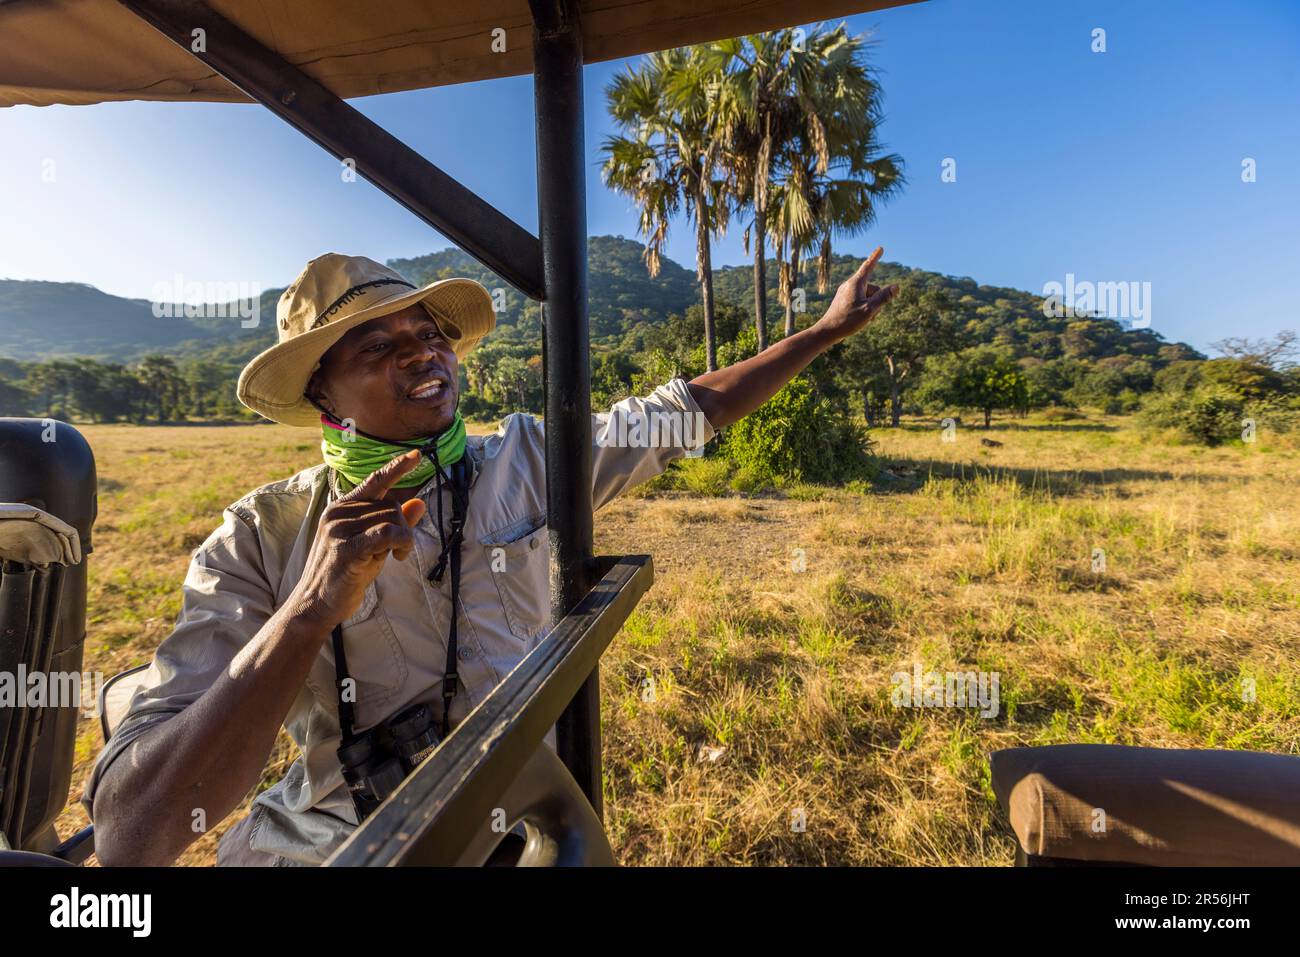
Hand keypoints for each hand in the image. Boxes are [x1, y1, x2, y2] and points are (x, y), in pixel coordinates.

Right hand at [290, 450, 427, 627]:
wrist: (315, 605)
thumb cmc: (345, 575)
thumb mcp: (373, 546)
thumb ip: (394, 524)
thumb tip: (420, 502)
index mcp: (341, 508)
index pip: (374, 481)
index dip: (397, 467)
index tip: (417, 455)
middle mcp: (338, 513)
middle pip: (391, 505)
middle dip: (403, 526)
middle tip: (398, 550)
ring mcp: (339, 529)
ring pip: (392, 518)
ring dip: (404, 539)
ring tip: (394, 556)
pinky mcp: (345, 547)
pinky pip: (387, 533)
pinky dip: (401, 543)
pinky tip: (396, 557)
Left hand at [815, 246, 897, 343]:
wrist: (828, 331)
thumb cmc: (848, 320)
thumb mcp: (869, 309)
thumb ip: (883, 297)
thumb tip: (896, 286)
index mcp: (856, 283)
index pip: (868, 266)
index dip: (875, 257)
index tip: (880, 248)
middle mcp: (850, 285)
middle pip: (873, 288)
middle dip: (877, 300)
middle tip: (868, 314)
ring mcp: (846, 293)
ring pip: (868, 296)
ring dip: (871, 307)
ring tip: (861, 318)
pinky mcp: (844, 300)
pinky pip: (861, 301)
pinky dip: (864, 309)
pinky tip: (857, 320)